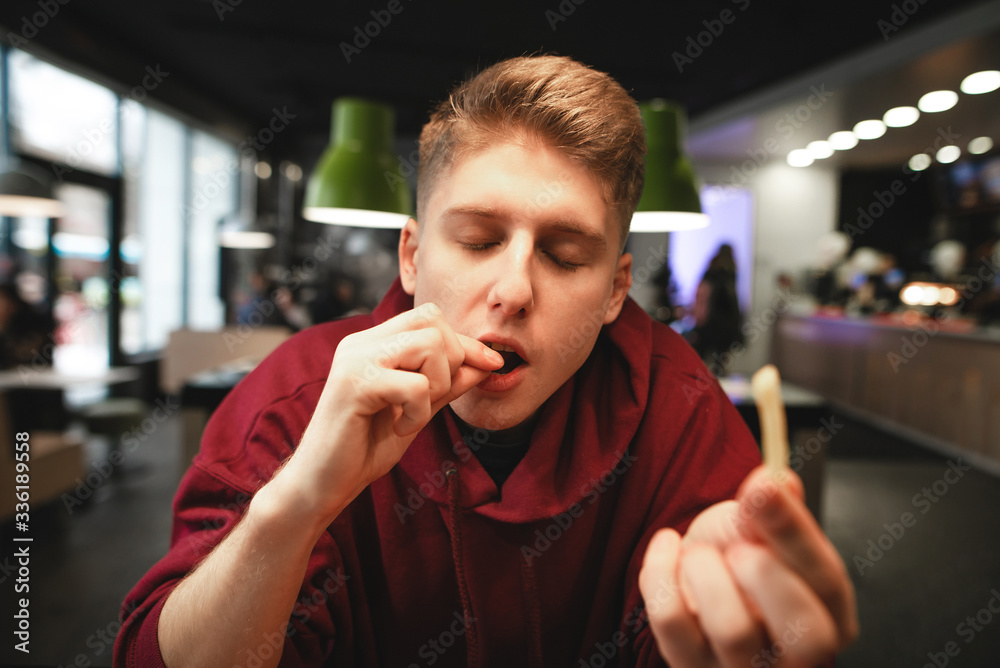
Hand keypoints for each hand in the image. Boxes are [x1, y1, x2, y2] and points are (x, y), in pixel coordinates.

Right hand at [273, 302, 502, 522]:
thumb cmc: (366, 447)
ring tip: (414, 414)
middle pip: (431, 321)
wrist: (324, 484)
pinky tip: (399, 428)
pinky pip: (416, 385)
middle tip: (432, 399)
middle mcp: (361, 342)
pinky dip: (419, 413)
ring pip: (428, 345)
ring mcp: (355, 359)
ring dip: (437, 385)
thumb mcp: (420, 410)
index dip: (465, 342)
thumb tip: (487, 361)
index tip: (491, 365)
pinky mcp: (355, 384)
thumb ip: (449, 383)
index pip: (430, 318)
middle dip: (451, 361)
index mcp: (373, 343)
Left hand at [639, 466, 857, 666]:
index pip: (828, 584)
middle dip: (769, 577)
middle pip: (805, 635)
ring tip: (702, 552)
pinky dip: (661, 572)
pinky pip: (672, 622)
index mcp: (830, 617)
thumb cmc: (740, 559)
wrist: (697, 581)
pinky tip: (667, 547)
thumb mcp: (765, 530)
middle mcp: (795, 657)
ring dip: (708, 571)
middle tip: (740, 547)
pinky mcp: (690, 666)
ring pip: (733, 630)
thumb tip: (778, 479)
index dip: (795, 533)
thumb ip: (776, 509)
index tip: (762, 488)